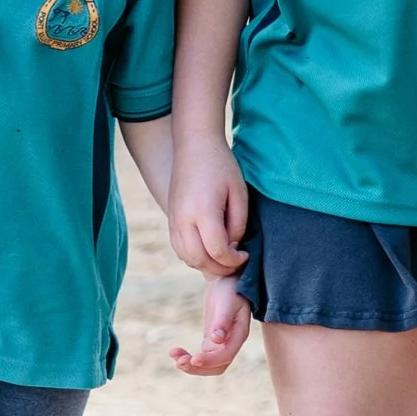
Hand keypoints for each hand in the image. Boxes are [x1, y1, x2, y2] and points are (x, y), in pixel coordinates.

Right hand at [167, 139, 248, 277]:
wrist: (194, 146)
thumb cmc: (221, 166)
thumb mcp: (239, 193)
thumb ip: (238, 224)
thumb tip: (232, 247)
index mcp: (203, 211)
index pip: (217, 251)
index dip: (234, 260)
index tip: (246, 255)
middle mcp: (183, 220)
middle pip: (199, 260)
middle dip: (221, 269)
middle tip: (237, 262)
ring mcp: (173, 220)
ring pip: (187, 258)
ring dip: (207, 265)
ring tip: (225, 257)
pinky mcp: (170, 219)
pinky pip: (180, 249)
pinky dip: (195, 257)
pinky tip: (210, 249)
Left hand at [170, 279, 250, 377]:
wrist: (228, 281)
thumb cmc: (230, 290)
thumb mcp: (227, 303)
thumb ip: (223, 321)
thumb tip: (217, 339)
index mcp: (239, 335)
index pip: (226, 356)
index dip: (210, 361)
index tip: (194, 359)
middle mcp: (231, 343)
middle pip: (217, 366)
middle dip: (198, 368)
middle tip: (179, 362)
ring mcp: (221, 344)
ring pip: (208, 364)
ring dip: (191, 365)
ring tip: (174, 357)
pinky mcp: (211, 341)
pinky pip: (201, 355)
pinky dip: (188, 357)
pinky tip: (175, 352)